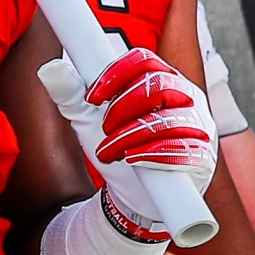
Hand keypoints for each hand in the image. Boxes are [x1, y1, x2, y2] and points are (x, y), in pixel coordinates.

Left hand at [37, 45, 217, 236]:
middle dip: (122, 106)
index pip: (145, 59)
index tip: (91, 97)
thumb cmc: (116, 148)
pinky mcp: (204, 158)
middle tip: (103, 128)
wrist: (132, 195)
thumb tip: (50, 68)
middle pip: (159, 84)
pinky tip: (132, 159)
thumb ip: (71, 95)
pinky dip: (151, 154)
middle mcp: (186, 98)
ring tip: (109, 151)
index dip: (115, 73)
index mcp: (161, 80)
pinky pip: (183, 149)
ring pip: (168, 119)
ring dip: (130, 136)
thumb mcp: (89, 120)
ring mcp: (199, 127)